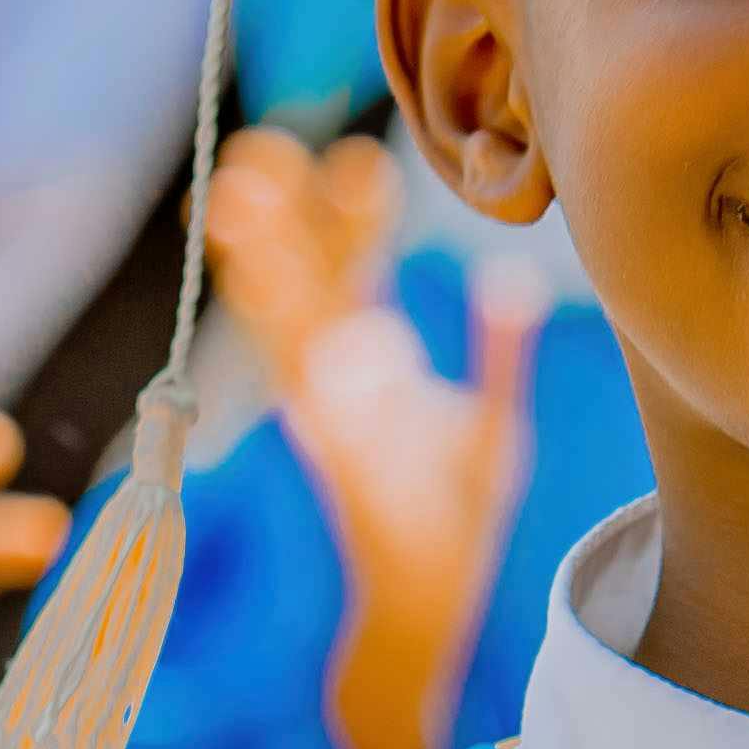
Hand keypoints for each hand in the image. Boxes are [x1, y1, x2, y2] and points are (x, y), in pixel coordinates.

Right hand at [206, 131, 525, 748]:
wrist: (434, 598)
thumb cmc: (456, 512)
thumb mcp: (494, 422)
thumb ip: (501, 353)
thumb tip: (513, 279)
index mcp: (372, 359)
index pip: (354, 264)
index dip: (351, 212)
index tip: (362, 160)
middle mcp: (337, 378)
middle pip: (300, 280)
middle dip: (278, 218)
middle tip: (260, 150)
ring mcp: (329, 417)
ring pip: (285, 326)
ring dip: (261, 268)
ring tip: (235, 203)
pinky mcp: (338, 460)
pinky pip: (314, 397)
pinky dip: (294, 354)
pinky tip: (274, 300)